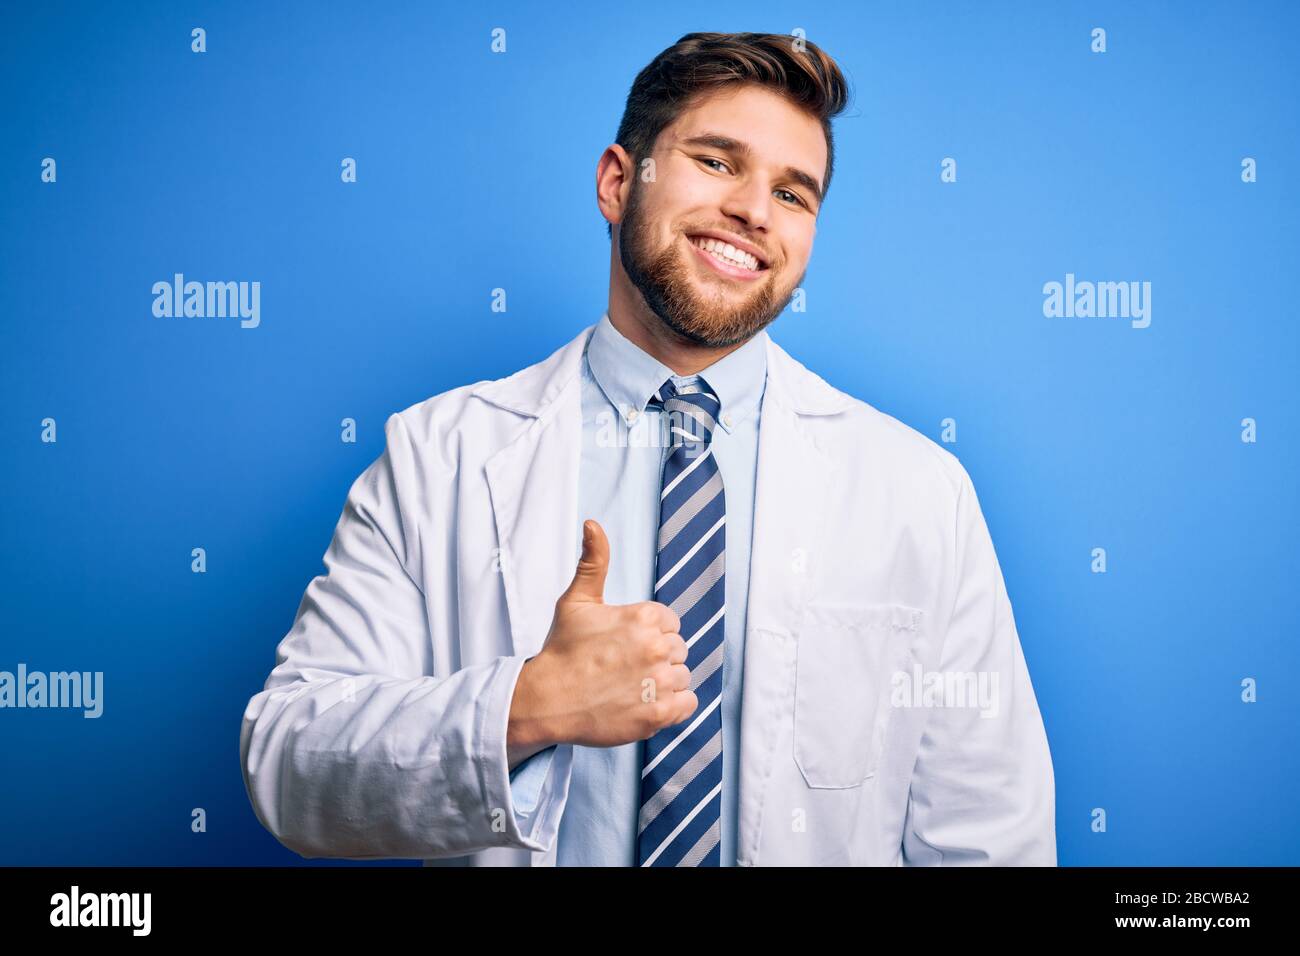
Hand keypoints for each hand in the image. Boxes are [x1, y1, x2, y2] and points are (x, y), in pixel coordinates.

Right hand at [507, 519, 695, 763]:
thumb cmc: (562, 649)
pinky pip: (688, 704)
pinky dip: (672, 706)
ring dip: (663, 682)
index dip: (649, 633)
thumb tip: (593, 524)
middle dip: (657, 657)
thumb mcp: (577, 600)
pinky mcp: (658, 714)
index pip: (670, 623)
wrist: (546, 700)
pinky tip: (645, 702)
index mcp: (643, 617)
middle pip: (678, 649)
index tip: (625, 644)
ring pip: (683, 676)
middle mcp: (655, 647)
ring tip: (631, 685)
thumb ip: (594, 560)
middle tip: (624, 666)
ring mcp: (658, 682)